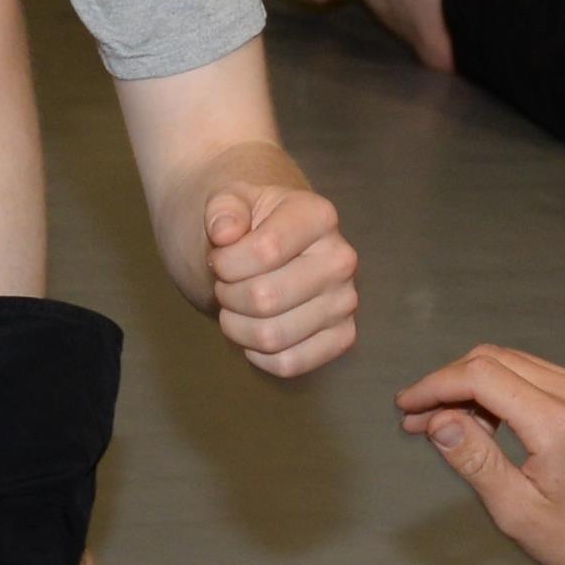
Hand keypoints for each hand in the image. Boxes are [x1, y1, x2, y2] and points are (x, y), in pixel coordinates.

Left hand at [203, 177, 359, 379]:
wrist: (267, 245)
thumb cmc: (247, 223)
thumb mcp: (228, 201)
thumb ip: (223, 210)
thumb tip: (225, 231)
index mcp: (318, 216)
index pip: (264, 251)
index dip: (226, 263)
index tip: (219, 257)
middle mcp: (341, 259)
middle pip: (265, 299)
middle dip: (228, 295)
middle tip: (226, 285)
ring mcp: (346, 301)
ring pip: (273, 336)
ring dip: (238, 326)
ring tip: (237, 305)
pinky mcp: (343, 336)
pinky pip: (290, 364)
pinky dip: (259, 355)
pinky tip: (254, 330)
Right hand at [397, 348, 564, 564]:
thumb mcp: (518, 511)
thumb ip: (474, 460)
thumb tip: (437, 421)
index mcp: (558, 421)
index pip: (480, 375)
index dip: (434, 385)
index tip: (405, 406)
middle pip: (494, 360)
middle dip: (449, 384)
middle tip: (418, 420)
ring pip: (515, 364)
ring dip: (475, 386)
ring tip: (446, 426)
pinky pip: (539, 376)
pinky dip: (505, 390)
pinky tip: (487, 424)